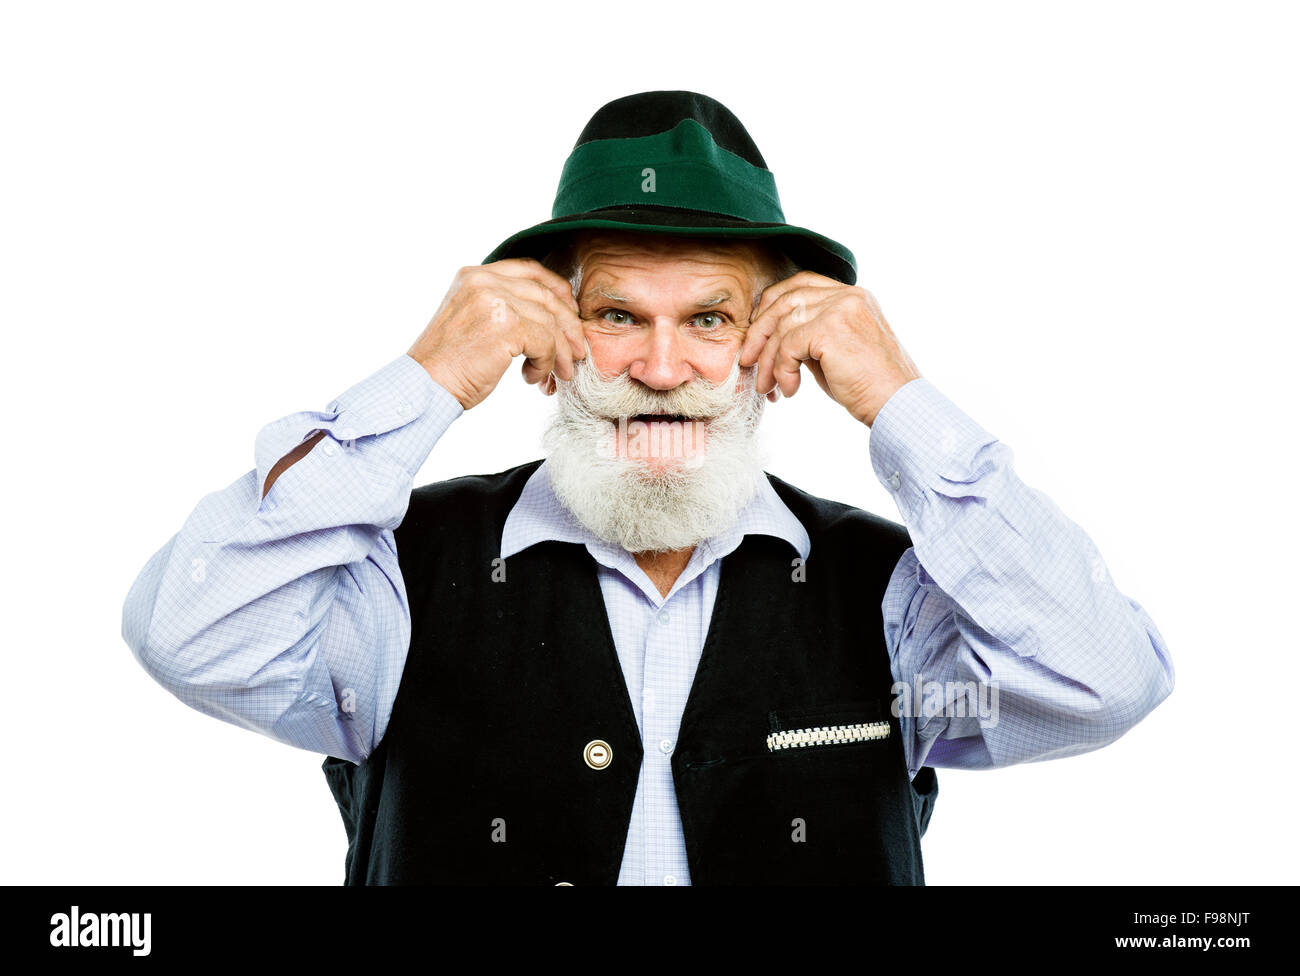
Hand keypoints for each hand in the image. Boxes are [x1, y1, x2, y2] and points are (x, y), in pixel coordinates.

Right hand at [406, 259, 585, 409]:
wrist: (424, 387)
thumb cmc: (447, 364)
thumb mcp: (471, 321)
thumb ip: (501, 307)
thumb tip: (549, 318)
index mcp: (474, 275)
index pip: (529, 270)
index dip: (557, 289)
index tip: (569, 313)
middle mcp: (484, 281)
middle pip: (546, 296)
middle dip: (568, 326)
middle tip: (577, 353)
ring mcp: (495, 300)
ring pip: (550, 322)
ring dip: (560, 352)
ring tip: (556, 374)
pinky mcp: (506, 325)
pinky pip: (546, 342)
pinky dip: (546, 363)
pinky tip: (531, 377)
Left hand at [738, 272, 921, 426]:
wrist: (897, 406)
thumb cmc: (869, 386)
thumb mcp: (836, 352)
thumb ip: (811, 335)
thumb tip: (773, 339)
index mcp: (852, 296)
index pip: (800, 284)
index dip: (772, 305)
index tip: (758, 333)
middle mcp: (848, 295)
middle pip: (785, 300)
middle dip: (760, 331)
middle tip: (747, 361)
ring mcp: (840, 308)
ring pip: (782, 325)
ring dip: (767, 360)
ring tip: (768, 387)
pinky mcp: (831, 329)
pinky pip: (788, 346)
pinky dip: (781, 370)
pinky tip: (790, 390)